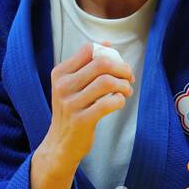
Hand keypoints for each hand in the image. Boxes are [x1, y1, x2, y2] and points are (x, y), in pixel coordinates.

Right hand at [42, 41, 133, 171]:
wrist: (60, 144)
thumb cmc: (72, 111)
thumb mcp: (72, 86)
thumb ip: (87, 65)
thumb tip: (107, 44)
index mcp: (60, 73)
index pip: (89, 50)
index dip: (110, 54)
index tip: (119, 66)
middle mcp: (63, 86)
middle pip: (101, 63)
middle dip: (122, 69)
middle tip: (129, 78)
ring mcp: (71, 103)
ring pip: (107, 82)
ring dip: (123, 85)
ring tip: (126, 92)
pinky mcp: (81, 120)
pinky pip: (108, 103)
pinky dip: (119, 101)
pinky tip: (118, 103)